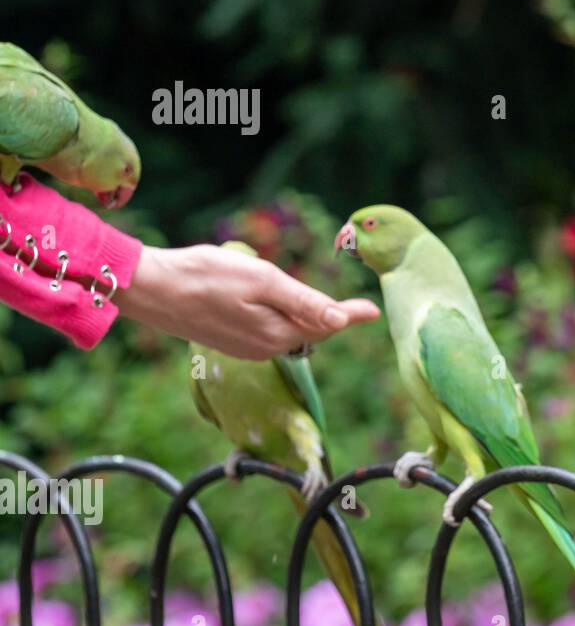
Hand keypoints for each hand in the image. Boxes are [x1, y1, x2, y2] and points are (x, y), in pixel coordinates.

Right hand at [114, 245, 379, 358]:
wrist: (150, 287)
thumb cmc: (206, 276)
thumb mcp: (262, 282)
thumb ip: (304, 303)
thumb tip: (342, 321)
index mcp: (277, 334)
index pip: (325, 325)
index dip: (349, 314)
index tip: (374, 310)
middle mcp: (264, 348)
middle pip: (309, 329)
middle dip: (326, 315)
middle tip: (353, 305)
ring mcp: (245, 348)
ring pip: (287, 329)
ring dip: (300, 315)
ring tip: (312, 301)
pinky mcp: (230, 341)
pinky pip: (267, 329)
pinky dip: (278, 316)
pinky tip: (271, 302)